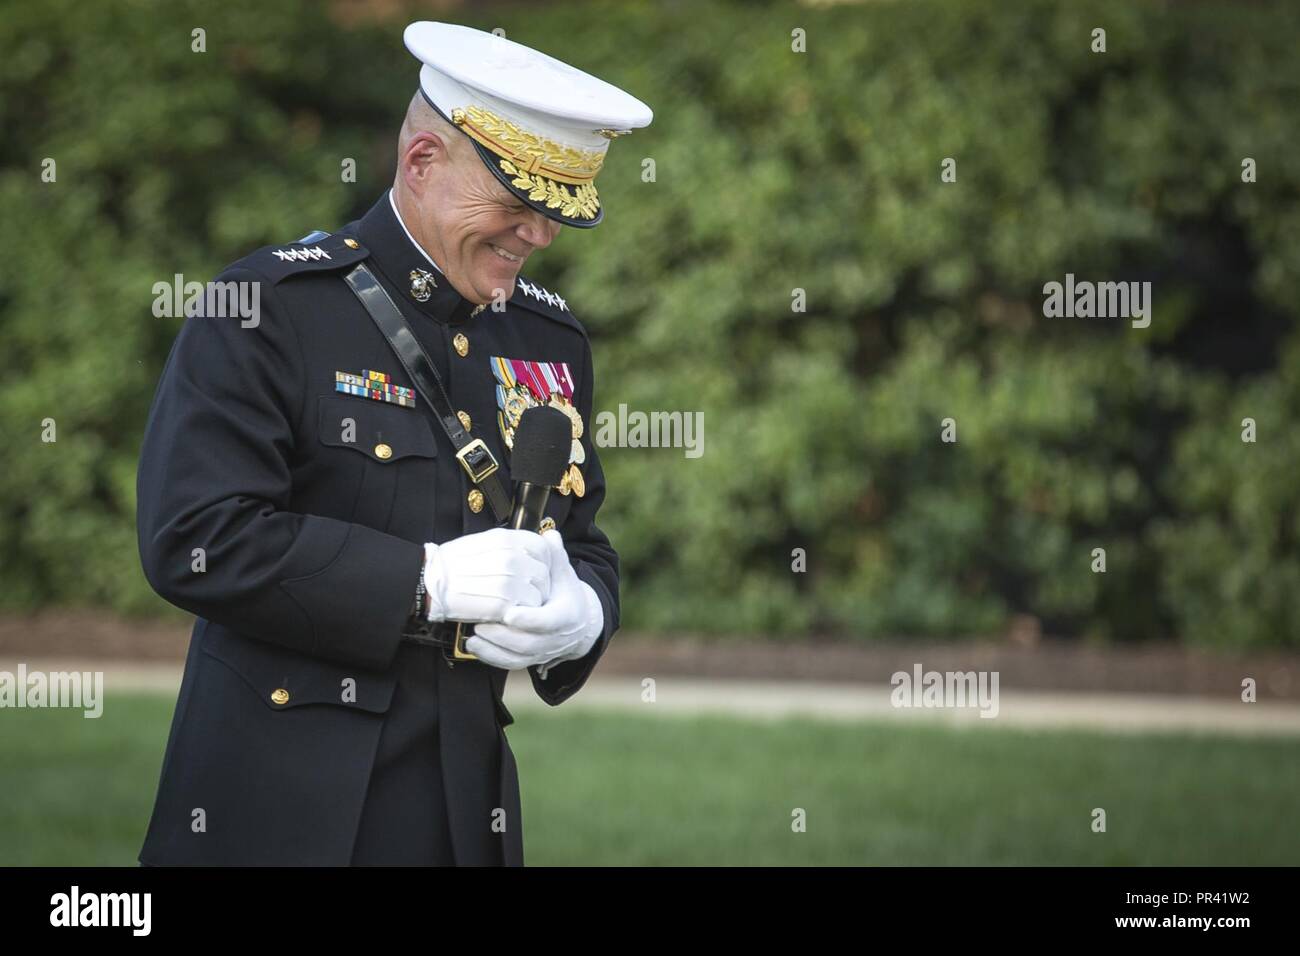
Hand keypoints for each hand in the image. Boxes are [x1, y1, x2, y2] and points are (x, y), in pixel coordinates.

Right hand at [422, 528, 550, 624]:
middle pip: (544, 573)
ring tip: (518, 603)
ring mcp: (511, 581)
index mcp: (507, 540)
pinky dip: (524, 614)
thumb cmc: (452, 564)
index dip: (543, 561)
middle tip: (526, 591)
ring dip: (532, 601)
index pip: (543, 548)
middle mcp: (513, 558)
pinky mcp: (506, 603)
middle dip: (539, 584)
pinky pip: (529, 610)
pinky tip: (511, 611)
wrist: (432, 583)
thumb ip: (509, 545)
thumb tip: (527, 550)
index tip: (535, 569)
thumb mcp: (483, 542)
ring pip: (540, 593)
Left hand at [467, 529, 603, 672]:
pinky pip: (510, 664)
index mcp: (566, 616)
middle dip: (503, 636)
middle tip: (480, 624)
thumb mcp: (563, 574)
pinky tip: (473, 646)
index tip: (509, 614)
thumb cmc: (564, 593)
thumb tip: (549, 534)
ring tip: (472, 636)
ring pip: (517, 658)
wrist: (578, 625)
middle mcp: (555, 639)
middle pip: (529, 643)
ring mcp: (542, 652)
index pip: (548, 621)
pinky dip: (491, 658)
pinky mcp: (530, 660)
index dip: (529, 619)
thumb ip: (554, 556)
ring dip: (493, 649)